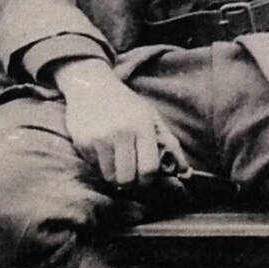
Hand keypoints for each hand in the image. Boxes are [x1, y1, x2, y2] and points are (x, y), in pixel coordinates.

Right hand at [53, 59, 184, 189]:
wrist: (90, 85)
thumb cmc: (125, 104)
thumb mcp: (150, 116)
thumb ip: (168, 143)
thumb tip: (185, 171)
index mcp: (142, 125)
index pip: (149, 168)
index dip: (149, 180)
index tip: (146, 178)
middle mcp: (120, 132)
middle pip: (128, 178)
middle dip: (132, 182)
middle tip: (132, 176)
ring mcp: (99, 138)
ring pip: (110, 177)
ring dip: (115, 175)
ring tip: (117, 162)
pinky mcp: (83, 143)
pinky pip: (95, 167)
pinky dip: (101, 165)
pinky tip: (103, 150)